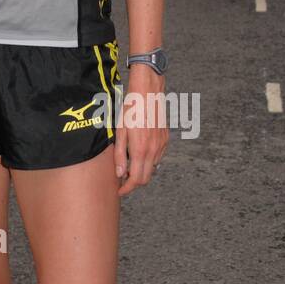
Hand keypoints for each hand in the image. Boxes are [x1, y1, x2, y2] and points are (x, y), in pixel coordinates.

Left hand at [114, 65, 168, 195]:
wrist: (148, 93)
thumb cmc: (130, 109)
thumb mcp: (120, 131)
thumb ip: (119, 155)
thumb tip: (120, 174)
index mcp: (140, 150)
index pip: (136, 180)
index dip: (127, 188)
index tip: (119, 190)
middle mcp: (154, 151)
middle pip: (146, 178)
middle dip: (134, 183)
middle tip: (122, 180)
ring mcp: (161, 146)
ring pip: (152, 169)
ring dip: (141, 171)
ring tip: (128, 165)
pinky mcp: (165, 140)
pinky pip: (157, 158)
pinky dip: (148, 161)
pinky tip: (138, 153)